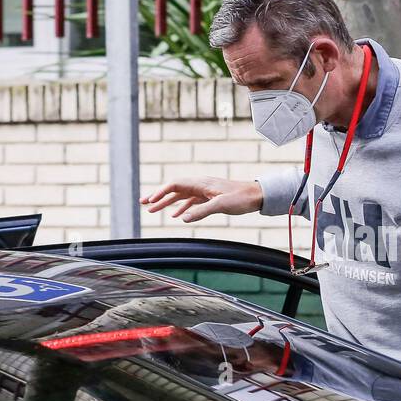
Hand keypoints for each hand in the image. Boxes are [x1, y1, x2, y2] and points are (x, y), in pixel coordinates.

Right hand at [139, 177, 263, 222]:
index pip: (175, 184)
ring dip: (167, 203)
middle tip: (143, 204)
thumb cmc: (242, 198)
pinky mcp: (210, 198)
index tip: (150, 201)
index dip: (161, 192)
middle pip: (174, 189)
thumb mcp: (221, 205)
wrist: (257, 196)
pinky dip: (181, 208)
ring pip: (181, 196)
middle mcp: (200, 185)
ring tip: (153, 211)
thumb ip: (201, 211)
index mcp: (201, 183)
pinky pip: (191, 202)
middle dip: (158, 197)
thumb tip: (181, 218)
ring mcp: (205, 191)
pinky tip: (176, 216)